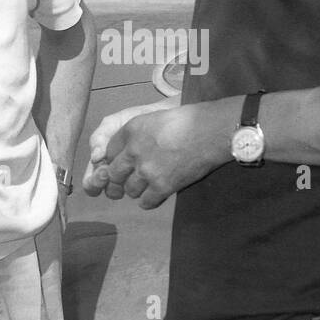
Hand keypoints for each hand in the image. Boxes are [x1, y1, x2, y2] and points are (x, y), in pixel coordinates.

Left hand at [86, 100, 232, 209]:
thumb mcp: (155, 117)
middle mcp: (134, 151)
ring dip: (137, 190)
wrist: (212, 131)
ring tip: (149, 185)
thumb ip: (137, 133)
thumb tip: (128, 150)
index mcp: (131, 130)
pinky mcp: (162, 186)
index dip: (115, 160)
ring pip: (129, 190)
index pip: (108, 151)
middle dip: (122, 178)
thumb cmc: (189, 120)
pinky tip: (157, 195)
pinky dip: (149, 201)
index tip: (123, 164)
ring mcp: (147, 171)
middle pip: (114, 174)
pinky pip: (145, 202)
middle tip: (132, 178)